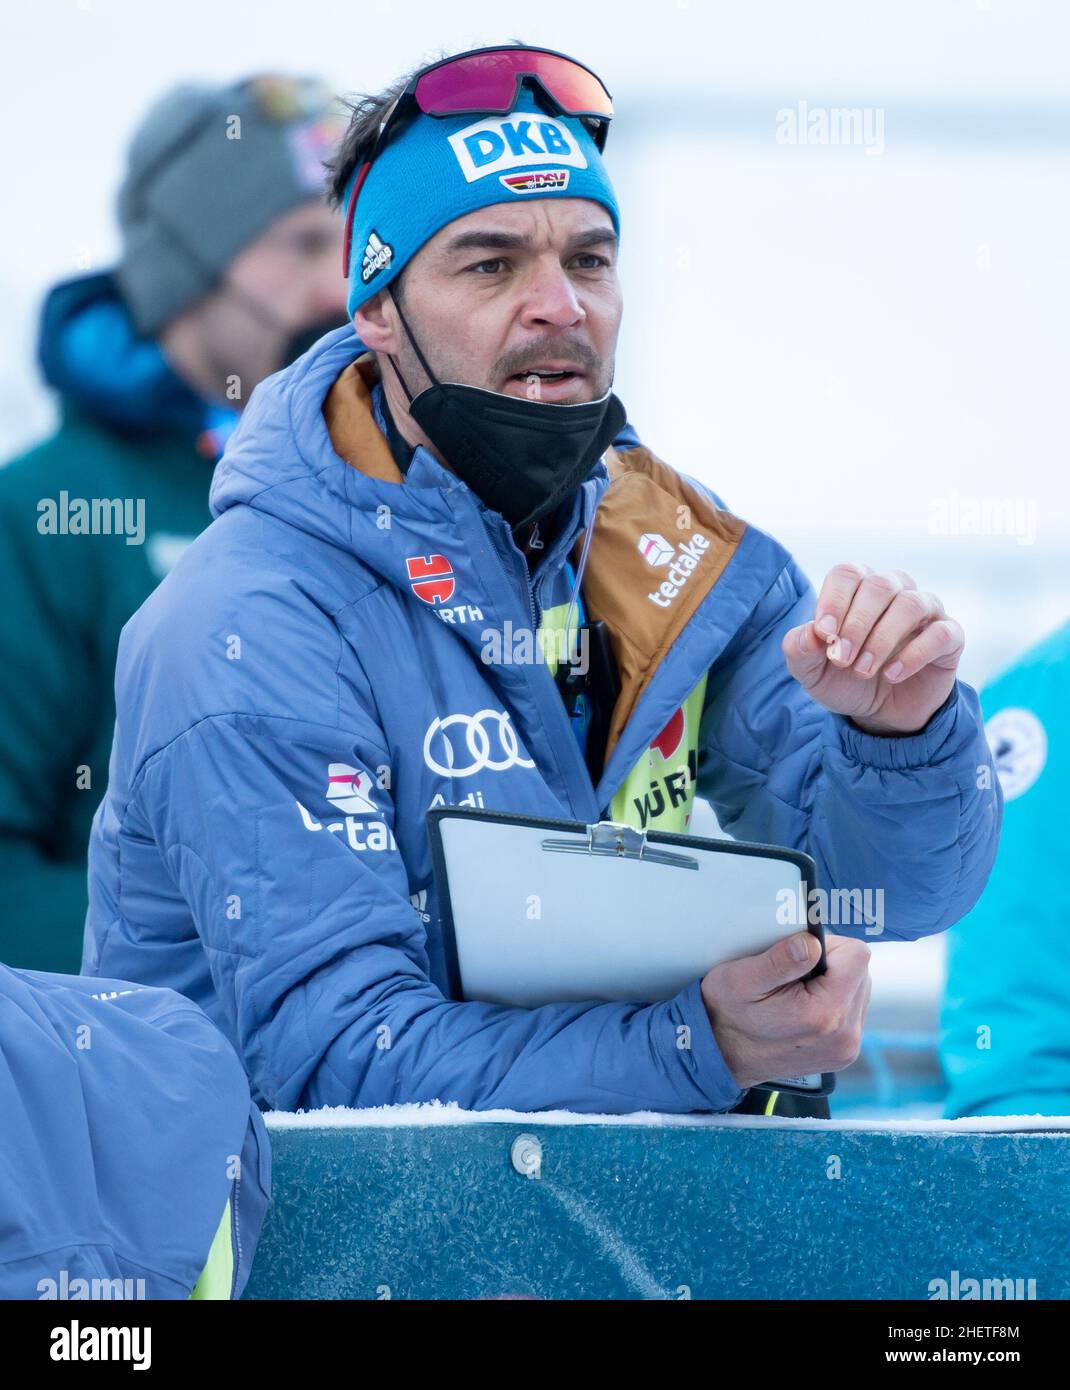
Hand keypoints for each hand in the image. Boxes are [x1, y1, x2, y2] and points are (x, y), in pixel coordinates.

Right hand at [701, 933, 870, 1089]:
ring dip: (834, 982)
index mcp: (824, 1015)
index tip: (802, 955)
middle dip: (831, 964)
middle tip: (794, 976)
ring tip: (798, 992)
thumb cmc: (729, 1016)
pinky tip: (805, 1007)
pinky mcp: (845, 1052)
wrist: (724, 1057)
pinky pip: (852, 1010)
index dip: (828, 945)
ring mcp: (847, 1048)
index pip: (857, 955)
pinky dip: (832, 1001)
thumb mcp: (741, 980)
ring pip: (858, 989)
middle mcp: (844, 1036)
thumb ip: (780, 960)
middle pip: (861, 972)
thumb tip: (811, 943)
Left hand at [782, 564, 964, 734]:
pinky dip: (914, 654)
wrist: (879, 713)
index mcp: (858, 589)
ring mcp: (925, 611)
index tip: (824, 635)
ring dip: (882, 639)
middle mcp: (894, 591)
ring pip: (910, 604)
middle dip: (856, 624)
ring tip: (863, 671)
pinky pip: (941, 633)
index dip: (834, 600)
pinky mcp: (949, 637)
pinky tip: (892, 675)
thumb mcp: (812, 671)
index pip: (847, 574)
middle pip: (879, 586)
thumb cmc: (844, 679)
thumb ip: (801, 649)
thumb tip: (809, 633)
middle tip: (842, 660)